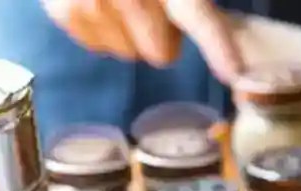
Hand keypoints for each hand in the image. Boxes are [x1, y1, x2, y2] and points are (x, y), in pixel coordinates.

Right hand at [40, 0, 242, 81]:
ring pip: (128, 53)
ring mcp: (94, 4)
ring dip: (130, 31)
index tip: (235, 73)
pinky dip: (103, 28)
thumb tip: (221, 32)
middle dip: (162, 36)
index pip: (200, 19)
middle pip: (161, 54)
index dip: (220, 48)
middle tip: (155, 6)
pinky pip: (98, 47)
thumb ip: (196, 0)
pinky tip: (100, 0)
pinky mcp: (64, 11)